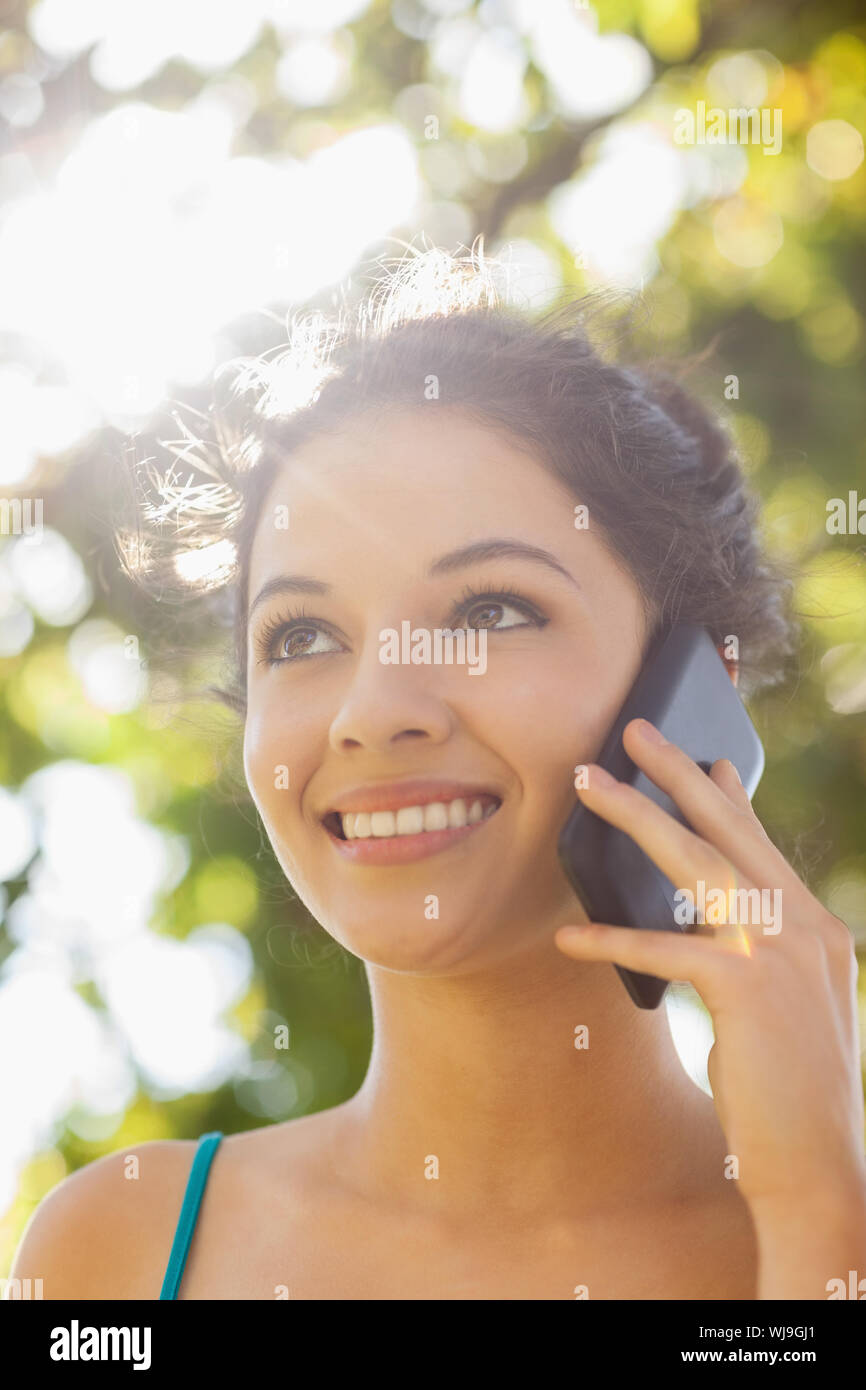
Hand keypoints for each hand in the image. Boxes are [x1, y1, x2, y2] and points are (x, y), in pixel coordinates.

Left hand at [554, 718, 865, 1293]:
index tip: (705, 754)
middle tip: (634, 729)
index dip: (730, 797)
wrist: (825, 1169)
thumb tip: (702, 926)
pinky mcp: (749, 991)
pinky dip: (613, 940)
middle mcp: (805, 928)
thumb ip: (750, 960)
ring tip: (588, 784)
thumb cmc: (788, 1094)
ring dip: (635, 817)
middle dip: (677, 773)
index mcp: (815, 930)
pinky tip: (569, 937)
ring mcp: (782, 955)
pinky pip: (666, 950)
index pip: (762, 847)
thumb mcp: (778, 1011)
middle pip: (729, 831)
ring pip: (696, 864)